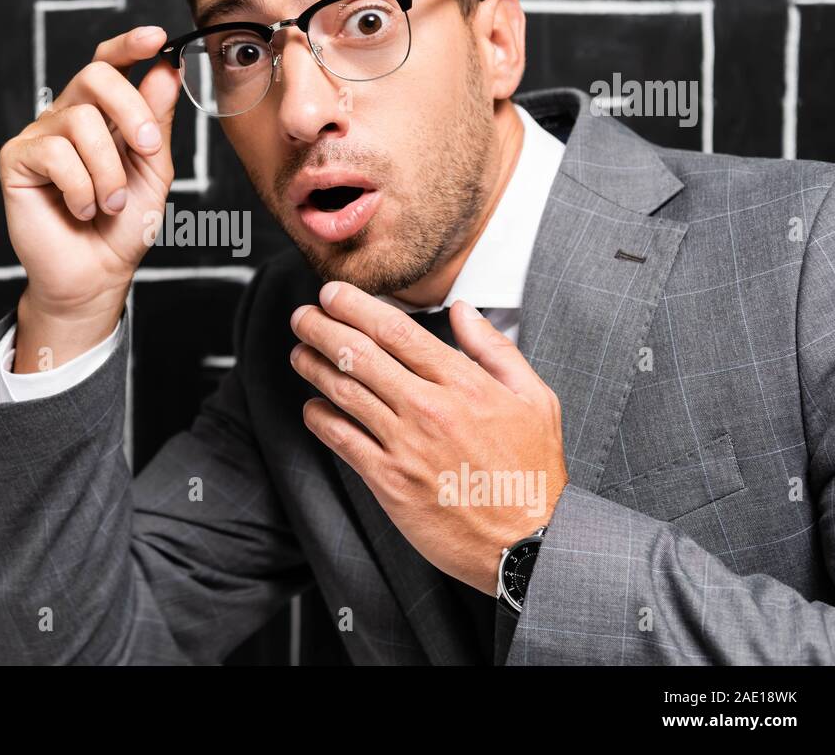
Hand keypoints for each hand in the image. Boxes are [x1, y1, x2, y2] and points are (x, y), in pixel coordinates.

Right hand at [0, 26, 180, 367]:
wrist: (97, 274)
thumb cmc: (123, 226)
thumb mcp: (153, 170)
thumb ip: (157, 121)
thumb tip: (167, 69)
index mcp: (102, 114)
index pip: (108, 64)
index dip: (128, 45)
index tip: (156, 38)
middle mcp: (67, 117)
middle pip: (96, 77)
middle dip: (131, 110)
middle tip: (147, 150)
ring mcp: (39, 136)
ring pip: (80, 122)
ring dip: (108, 170)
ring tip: (109, 203)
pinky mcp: (17, 160)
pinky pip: (55, 154)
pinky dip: (80, 187)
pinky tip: (80, 209)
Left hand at [288, 282, 567, 594]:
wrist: (529, 541)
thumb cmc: (533, 471)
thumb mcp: (535, 399)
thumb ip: (494, 349)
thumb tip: (463, 310)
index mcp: (463, 383)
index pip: (396, 330)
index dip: (355, 306)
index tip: (333, 294)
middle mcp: (428, 408)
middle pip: (359, 354)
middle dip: (322, 327)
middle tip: (303, 316)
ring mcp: (405, 445)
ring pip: (343, 392)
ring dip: (313, 366)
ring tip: (299, 351)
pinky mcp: (389, 481)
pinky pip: (341, 439)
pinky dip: (319, 417)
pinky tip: (312, 406)